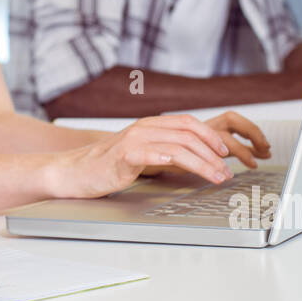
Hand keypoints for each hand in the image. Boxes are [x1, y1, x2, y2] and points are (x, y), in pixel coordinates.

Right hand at [57, 112, 270, 198]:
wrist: (75, 172)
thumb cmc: (107, 166)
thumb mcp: (140, 154)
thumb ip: (163, 150)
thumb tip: (193, 161)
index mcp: (150, 125)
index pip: (189, 123)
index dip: (211, 136)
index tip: (226, 153)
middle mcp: (144, 128)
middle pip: (188, 134)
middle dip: (213, 154)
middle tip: (226, 171)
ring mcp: (134, 140)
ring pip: (178, 146)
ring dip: (202, 163)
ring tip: (216, 177)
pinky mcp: (124, 156)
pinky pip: (152, 154)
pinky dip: (171, 160)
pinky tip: (186, 170)